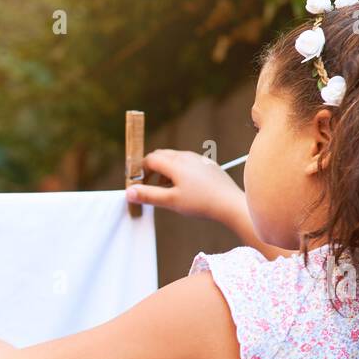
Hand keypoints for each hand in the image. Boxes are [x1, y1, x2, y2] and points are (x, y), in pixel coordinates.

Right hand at [126, 148, 244, 224]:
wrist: (229, 203)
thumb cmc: (200, 203)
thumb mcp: (171, 202)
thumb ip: (149, 195)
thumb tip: (129, 192)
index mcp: (175, 163)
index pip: (150, 159)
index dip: (140, 171)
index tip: (137, 184)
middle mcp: (186, 156)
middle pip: (161, 156)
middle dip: (151, 169)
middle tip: (148, 187)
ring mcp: (197, 159)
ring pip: (174, 159)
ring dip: (164, 171)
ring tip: (165, 190)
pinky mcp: (207, 164)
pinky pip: (187, 163)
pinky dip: (178, 172)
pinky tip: (183, 189)